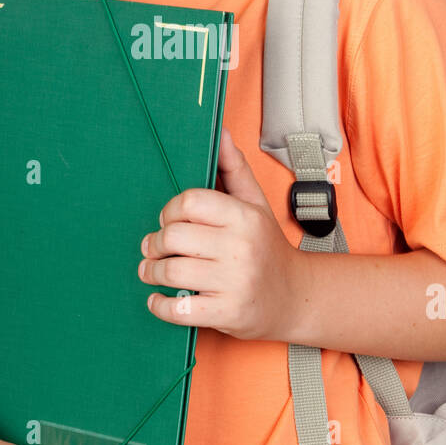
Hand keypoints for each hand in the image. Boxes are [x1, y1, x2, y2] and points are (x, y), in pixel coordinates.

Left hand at [137, 126, 306, 341]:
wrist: (295, 298)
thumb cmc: (267, 247)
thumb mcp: (256, 204)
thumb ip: (234, 167)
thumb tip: (219, 131)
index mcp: (244, 217)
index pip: (190, 202)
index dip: (169, 210)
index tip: (167, 220)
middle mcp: (240, 248)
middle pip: (174, 236)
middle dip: (154, 242)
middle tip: (151, 247)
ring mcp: (234, 283)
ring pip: (171, 271)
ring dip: (151, 272)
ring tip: (150, 270)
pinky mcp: (227, 313)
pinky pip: (179, 310)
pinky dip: (160, 306)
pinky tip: (159, 299)